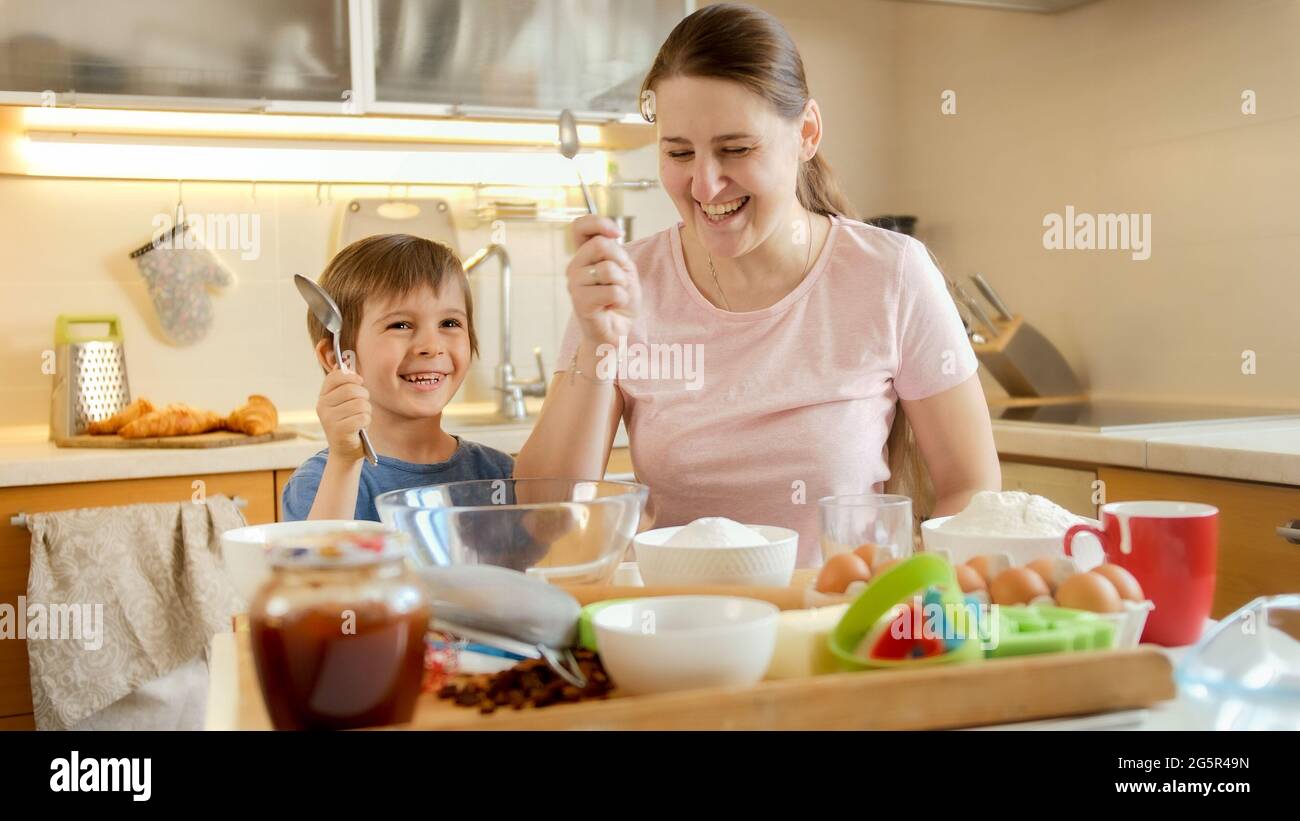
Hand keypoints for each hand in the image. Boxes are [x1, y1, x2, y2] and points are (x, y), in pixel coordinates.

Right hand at [316, 368, 369, 462]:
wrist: (345, 451)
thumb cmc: (348, 422)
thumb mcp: (343, 402)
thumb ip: (343, 384)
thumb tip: (341, 363)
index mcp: (323, 397)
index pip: (336, 376)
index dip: (351, 376)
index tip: (359, 382)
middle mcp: (323, 406)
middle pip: (352, 389)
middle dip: (364, 396)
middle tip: (363, 405)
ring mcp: (329, 419)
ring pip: (360, 404)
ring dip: (366, 411)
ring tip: (360, 418)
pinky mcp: (340, 430)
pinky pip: (363, 417)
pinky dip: (366, 422)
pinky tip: (360, 427)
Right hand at [565, 215, 641, 347]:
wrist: (618, 329)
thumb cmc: (620, 297)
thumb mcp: (623, 267)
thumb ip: (614, 250)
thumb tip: (610, 237)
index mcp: (583, 254)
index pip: (580, 225)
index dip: (598, 222)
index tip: (617, 233)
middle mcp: (574, 266)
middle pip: (599, 244)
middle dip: (620, 261)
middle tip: (620, 279)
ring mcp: (574, 284)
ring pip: (607, 269)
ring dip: (621, 284)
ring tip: (615, 295)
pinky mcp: (580, 302)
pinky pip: (611, 291)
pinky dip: (621, 299)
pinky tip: (612, 306)